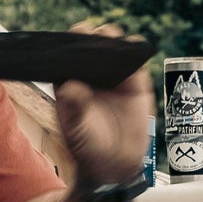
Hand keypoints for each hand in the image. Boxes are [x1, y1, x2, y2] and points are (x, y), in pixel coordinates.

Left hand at [55, 48, 153, 192]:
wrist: (114, 165)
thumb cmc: (88, 149)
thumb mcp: (76, 131)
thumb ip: (74, 109)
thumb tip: (70, 86)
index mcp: (69, 81)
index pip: (66, 53)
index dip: (69, 43)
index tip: (75, 40)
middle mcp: (89, 74)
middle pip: (90, 43)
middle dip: (93, 36)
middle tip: (97, 39)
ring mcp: (112, 76)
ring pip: (113, 46)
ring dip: (113, 38)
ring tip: (114, 43)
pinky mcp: (135, 82)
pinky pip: (136, 59)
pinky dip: (136, 51)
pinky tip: (134, 53)